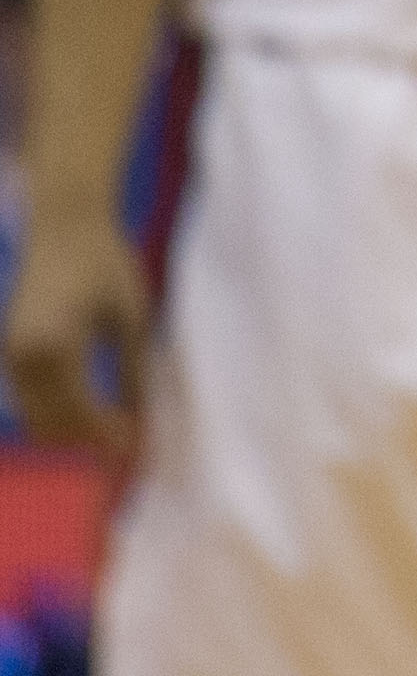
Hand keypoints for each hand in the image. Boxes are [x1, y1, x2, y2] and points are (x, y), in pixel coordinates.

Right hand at [3, 206, 149, 458]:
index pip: (79, 413)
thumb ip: (134, 373)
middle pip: (50, 425)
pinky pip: (27, 401)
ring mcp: (9, 357)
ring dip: (70, 432)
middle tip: (129, 445)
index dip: (107, 437)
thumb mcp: (131, 319)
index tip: (137, 449)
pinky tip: (90, 411)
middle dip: (87, 442)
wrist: (64, 226)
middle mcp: (22, 358)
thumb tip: (143, 421)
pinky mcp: (9, 353)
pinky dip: (55, 414)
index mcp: (54, 349)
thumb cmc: (105, 263)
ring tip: (115, 430)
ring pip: (34, 418)